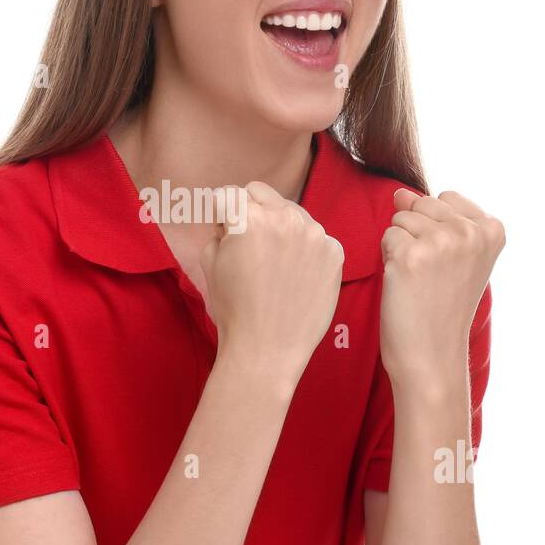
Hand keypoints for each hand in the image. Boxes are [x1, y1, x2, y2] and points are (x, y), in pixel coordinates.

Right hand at [201, 181, 343, 390]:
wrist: (267, 350)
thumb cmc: (233, 309)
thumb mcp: (210, 262)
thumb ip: (219, 228)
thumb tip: (229, 218)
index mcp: (248, 218)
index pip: (230, 194)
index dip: (222, 214)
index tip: (224, 230)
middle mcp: (285, 217)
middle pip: (262, 194)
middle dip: (251, 211)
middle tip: (248, 245)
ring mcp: (315, 234)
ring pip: (292, 213)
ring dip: (280, 227)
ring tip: (274, 264)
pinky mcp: (334, 252)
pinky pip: (315, 236)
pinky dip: (304, 248)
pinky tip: (295, 275)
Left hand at [380, 186, 504, 383]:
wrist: (431, 353)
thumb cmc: (442, 307)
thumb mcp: (456, 256)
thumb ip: (436, 217)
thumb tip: (400, 192)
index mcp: (492, 230)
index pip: (446, 198)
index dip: (436, 228)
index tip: (448, 264)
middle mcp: (471, 232)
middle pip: (422, 203)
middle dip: (417, 233)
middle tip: (431, 274)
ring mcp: (442, 242)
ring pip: (401, 218)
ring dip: (401, 246)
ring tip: (418, 280)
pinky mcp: (410, 254)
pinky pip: (387, 236)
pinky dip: (388, 259)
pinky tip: (405, 284)